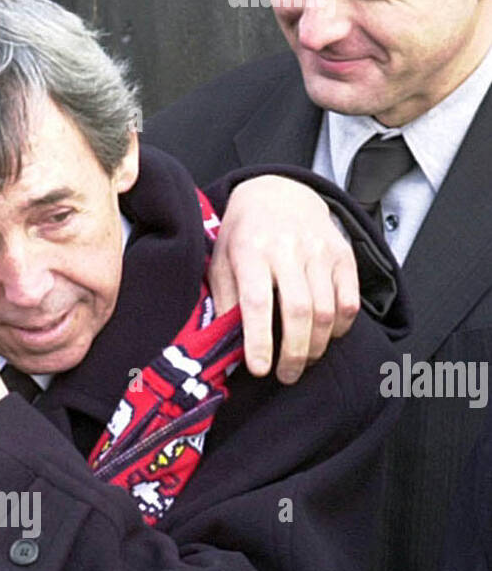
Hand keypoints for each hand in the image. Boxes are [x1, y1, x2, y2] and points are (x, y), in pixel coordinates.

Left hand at [210, 175, 360, 384]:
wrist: (278, 193)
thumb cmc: (243, 237)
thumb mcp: (220, 262)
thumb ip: (224, 301)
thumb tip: (228, 347)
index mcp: (250, 250)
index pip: (258, 302)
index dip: (259, 340)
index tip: (259, 370)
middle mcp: (288, 248)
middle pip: (298, 311)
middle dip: (293, 353)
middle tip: (285, 376)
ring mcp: (320, 250)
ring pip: (326, 311)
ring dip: (316, 346)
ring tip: (302, 362)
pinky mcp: (343, 254)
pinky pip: (349, 301)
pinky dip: (340, 327)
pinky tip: (324, 338)